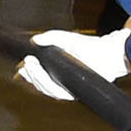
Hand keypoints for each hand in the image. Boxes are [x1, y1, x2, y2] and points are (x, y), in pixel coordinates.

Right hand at [15, 27, 130, 100]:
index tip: (22, 65)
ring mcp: (69, 88)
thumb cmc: (91, 46)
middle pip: (41, 84)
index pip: (40, 75)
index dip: (30, 72)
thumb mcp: (66, 38)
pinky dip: (47, 85)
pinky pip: (58, 93)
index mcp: (59, 71)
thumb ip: (51, 38)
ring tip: (31, 67)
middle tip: (26, 64)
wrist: (108, 53)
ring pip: (47, 89)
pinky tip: (42, 75)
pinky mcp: (75, 92)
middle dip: (31, 74)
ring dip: (36, 79)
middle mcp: (63, 81)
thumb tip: (35, 40)